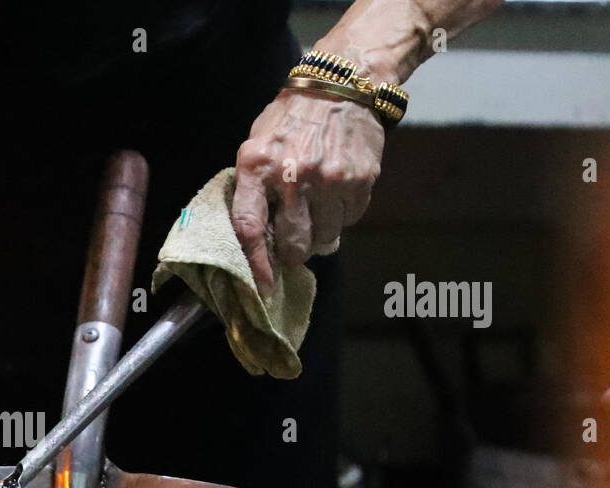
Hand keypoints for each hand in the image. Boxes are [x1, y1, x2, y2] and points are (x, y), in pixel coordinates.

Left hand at [231, 89, 383, 294]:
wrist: (343, 83)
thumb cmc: (292, 118)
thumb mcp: (257, 145)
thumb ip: (253, 188)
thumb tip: (258, 239)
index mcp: (257, 167)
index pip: (249, 228)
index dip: (255, 263)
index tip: (261, 283)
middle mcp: (293, 177)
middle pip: (292, 245)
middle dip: (291, 253)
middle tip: (293, 243)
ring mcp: (330, 180)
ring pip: (324, 238)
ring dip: (319, 234)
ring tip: (316, 209)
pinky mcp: (360, 181)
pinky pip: (349, 221)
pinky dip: (341, 216)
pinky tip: (336, 194)